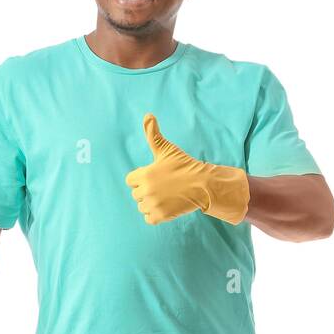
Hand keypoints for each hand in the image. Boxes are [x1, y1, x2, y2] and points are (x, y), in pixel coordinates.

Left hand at [124, 113, 249, 225]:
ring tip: (166, 196)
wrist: (204, 184)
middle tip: (164, 186)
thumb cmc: (185, 166)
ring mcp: (153, 204)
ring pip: (142, 207)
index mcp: (144, 174)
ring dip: (152, 203)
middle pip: (136, 194)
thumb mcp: (167, 149)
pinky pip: (149, 218)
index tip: (155, 177)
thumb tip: (148, 115)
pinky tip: (167, 206)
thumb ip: (153, 134)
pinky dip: (156, 215)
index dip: (141, 178)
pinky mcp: (160, 216)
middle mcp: (146, 190)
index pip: (130, 180)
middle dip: (148, 191)